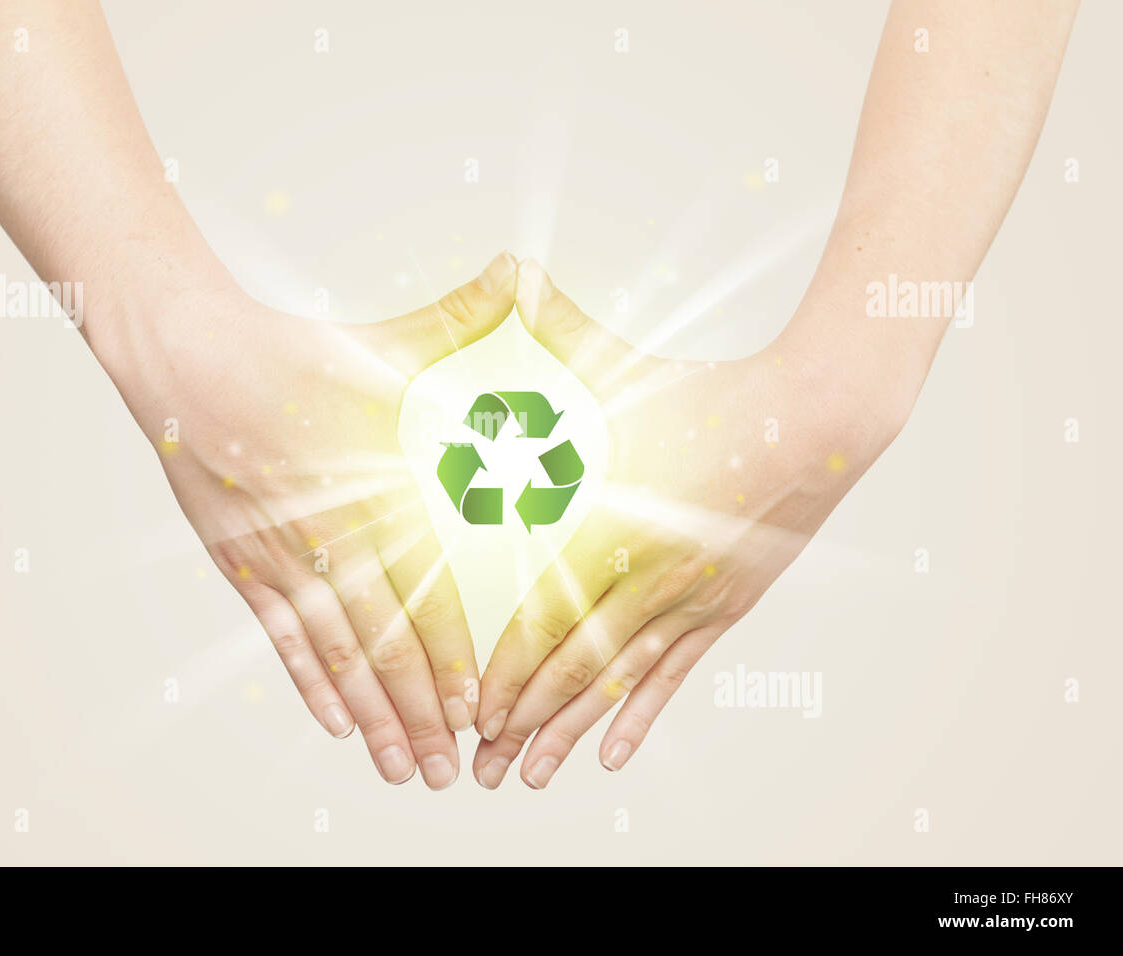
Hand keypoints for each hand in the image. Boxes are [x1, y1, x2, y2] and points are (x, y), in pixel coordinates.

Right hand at [115, 253, 516, 787]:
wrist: (188, 357)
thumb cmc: (295, 352)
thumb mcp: (384, 337)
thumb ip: (460, 316)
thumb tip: (519, 267)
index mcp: (373, 492)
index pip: (423, 595)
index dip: (454, 658)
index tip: (484, 708)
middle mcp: (329, 538)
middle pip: (382, 644)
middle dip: (419, 712)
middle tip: (450, 771)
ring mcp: (279, 557)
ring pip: (333, 654)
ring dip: (369, 715)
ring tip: (399, 766)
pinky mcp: (240, 562)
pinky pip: (282, 636)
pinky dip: (309, 682)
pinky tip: (332, 721)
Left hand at [472, 260, 900, 787]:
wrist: (817, 416)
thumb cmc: (714, 390)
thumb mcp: (630, 364)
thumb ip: (560, 326)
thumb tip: (512, 268)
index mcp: (617, 528)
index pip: (544, 619)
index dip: (503, 672)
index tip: (467, 713)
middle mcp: (651, 579)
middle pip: (572, 671)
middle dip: (520, 724)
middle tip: (474, 774)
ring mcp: (693, 602)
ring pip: (617, 687)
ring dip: (568, 735)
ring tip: (527, 779)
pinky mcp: (723, 608)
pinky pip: (671, 677)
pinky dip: (637, 719)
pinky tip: (609, 758)